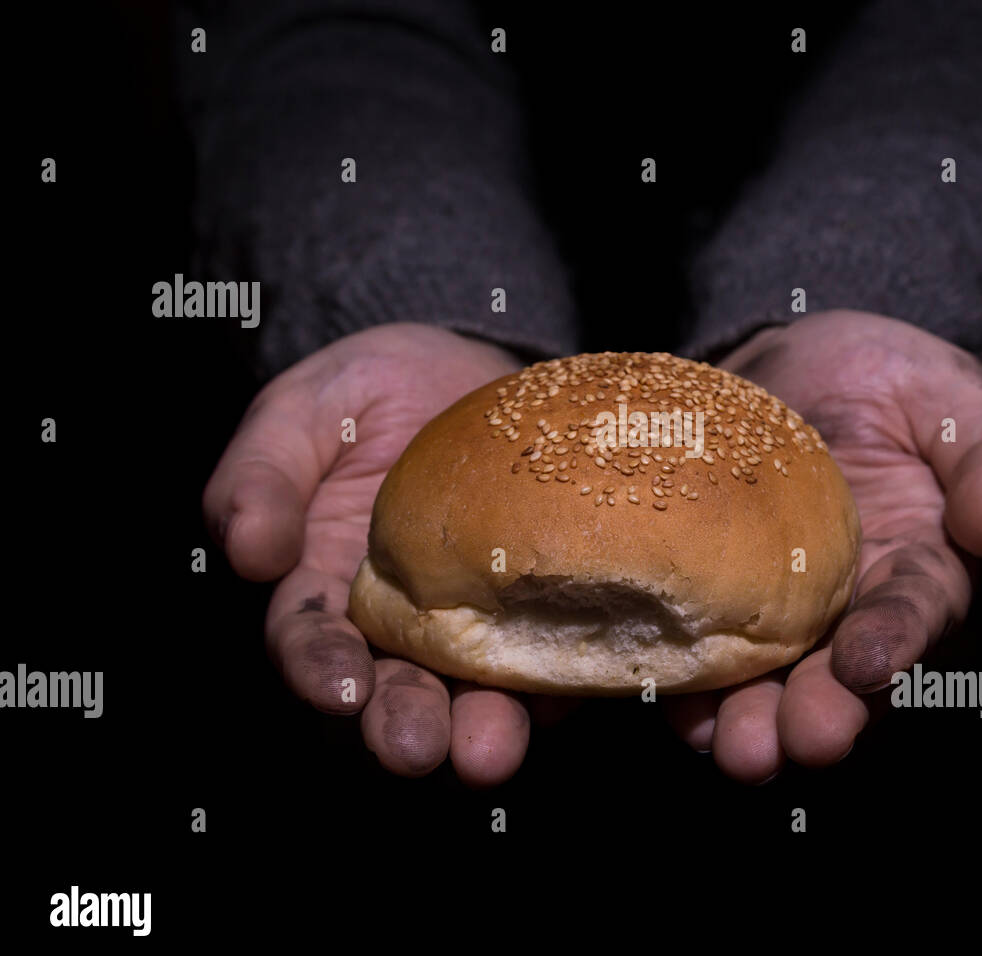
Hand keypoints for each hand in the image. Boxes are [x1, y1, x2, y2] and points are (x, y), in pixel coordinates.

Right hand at [203, 322, 572, 784]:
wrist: (478, 368)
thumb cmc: (371, 392)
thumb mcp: (303, 411)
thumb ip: (263, 474)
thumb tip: (248, 551)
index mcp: (326, 589)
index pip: (311, 644)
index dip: (319, 669)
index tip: (338, 687)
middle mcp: (401, 629)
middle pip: (394, 693)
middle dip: (402, 726)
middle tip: (416, 749)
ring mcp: (481, 629)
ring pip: (476, 698)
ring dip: (481, 732)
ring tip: (490, 755)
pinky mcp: (553, 616)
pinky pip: (562, 662)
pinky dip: (568, 685)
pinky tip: (576, 693)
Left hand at [663, 310, 981, 782]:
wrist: (789, 358)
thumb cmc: (890, 382)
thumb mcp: (956, 400)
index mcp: (916, 570)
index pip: (912, 614)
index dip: (893, 643)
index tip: (866, 664)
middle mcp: (845, 610)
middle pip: (838, 680)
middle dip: (822, 715)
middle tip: (801, 741)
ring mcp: (772, 612)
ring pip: (767, 684)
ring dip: (751, 723)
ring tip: (737, 748)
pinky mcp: (707, 597)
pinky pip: (695, 652)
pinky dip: (683, 686)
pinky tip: (668, 704)